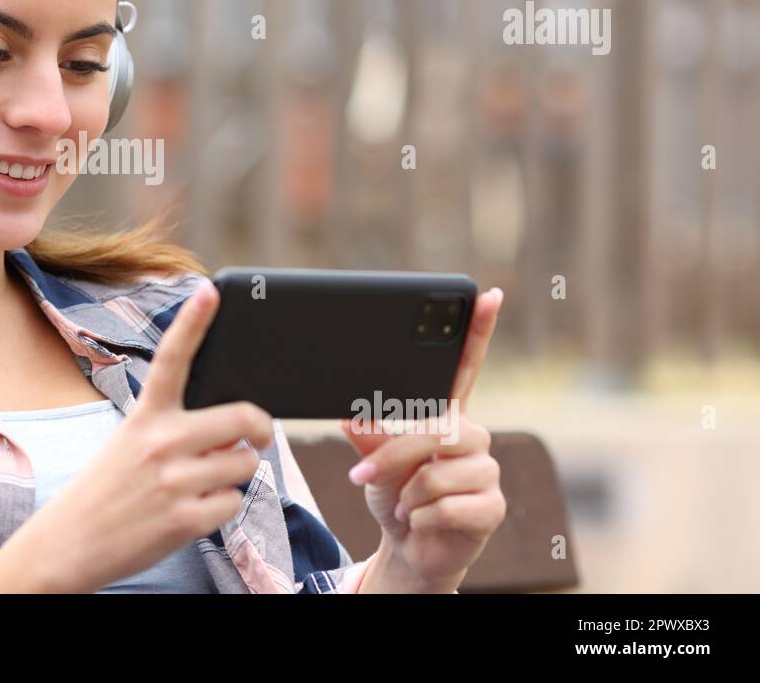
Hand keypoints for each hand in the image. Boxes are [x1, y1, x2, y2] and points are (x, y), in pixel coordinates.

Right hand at [0, 278, 273, 592]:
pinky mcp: (184, 519)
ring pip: (244, 465)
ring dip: (234, 475)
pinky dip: (220, 509)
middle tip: (257, 436)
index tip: (211, 291)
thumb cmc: (104, 489)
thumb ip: (175, 429)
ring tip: (201, 482)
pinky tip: (192, 511)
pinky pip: (233, 503)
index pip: (173, 358)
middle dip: (260, 430)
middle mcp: (161, 442)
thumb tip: (229, 431)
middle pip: (244, 418)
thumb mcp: (129, 442)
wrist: (67, 544)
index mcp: (145, 416)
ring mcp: (174, 481)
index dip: (194, 321)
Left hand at [341, 287, 506, 592]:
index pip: (465, 367)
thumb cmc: (396, 495)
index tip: (487, 294)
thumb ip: (368, 437)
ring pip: (436, 473)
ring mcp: (487, 470)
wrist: (410, 547)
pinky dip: (421, 518)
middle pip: (434, 430)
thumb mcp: (372, 463)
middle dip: (391, 458)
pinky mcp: (493, 505)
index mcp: (446, 417)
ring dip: (406, 495)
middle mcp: (472, 437)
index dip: (477, 331)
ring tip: (407, 505)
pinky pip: (447, 505)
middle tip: (361, 477)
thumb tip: (350, 416)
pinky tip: (423, 522)